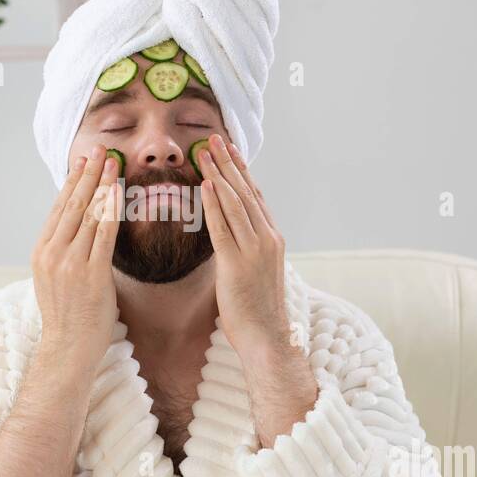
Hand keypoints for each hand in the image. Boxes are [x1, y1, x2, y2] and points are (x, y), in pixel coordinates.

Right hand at [31, 144, 122, 371]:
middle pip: (73, 204)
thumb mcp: (54, 277)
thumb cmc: (68, 315)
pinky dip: (112, 210)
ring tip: (113, 163)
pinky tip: (120, 193)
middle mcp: (53, 253)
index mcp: (41, 252)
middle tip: (100, 150)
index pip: (59, 208)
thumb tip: (77, 227)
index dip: (73, 181)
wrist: (68, 347)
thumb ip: (63, 251)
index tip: (83, 161)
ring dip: (103, 185)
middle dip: (89, 174)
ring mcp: (71, 263)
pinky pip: (104, 234)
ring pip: (89, 214)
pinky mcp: (91, 274)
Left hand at [195, 133, 290, 358]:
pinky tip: (206, 185)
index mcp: (272, 239)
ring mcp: (255, 250)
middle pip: (245, 192)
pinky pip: (224, 228)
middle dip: (228, 163)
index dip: (240, 171)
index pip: (255, 196)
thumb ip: (244, 249)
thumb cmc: (257, 309)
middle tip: (213, 139)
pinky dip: (214, 205)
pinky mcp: (238, 264)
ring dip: (218, 175)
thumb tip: (228, 235)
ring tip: (203, 153)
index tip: (229, 150)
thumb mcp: (254, 271)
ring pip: (235, 204)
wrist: (267, 337)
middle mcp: (267, 238)